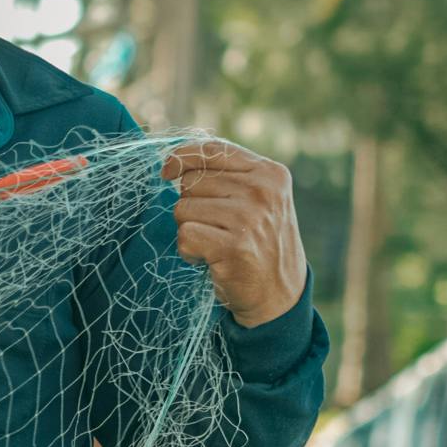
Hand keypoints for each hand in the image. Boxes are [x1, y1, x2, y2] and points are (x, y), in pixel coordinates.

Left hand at [161, 141, 307, 328]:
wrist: (280, 296)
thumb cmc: (259, 243)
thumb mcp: (259, 200)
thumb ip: (229, 175)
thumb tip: (175, 161)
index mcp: (270, 173)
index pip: (212, 150)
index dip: (182, 157)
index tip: (166, 171)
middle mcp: (262, 191)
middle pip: (191, 181)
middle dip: (191, 205)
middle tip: (214, 228)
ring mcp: (249, 218)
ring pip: (183, 208)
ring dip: (189, 230)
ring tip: (215, 244)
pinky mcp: (234, 246)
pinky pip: (185, 235)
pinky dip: (189, 251)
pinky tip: (209, 259)